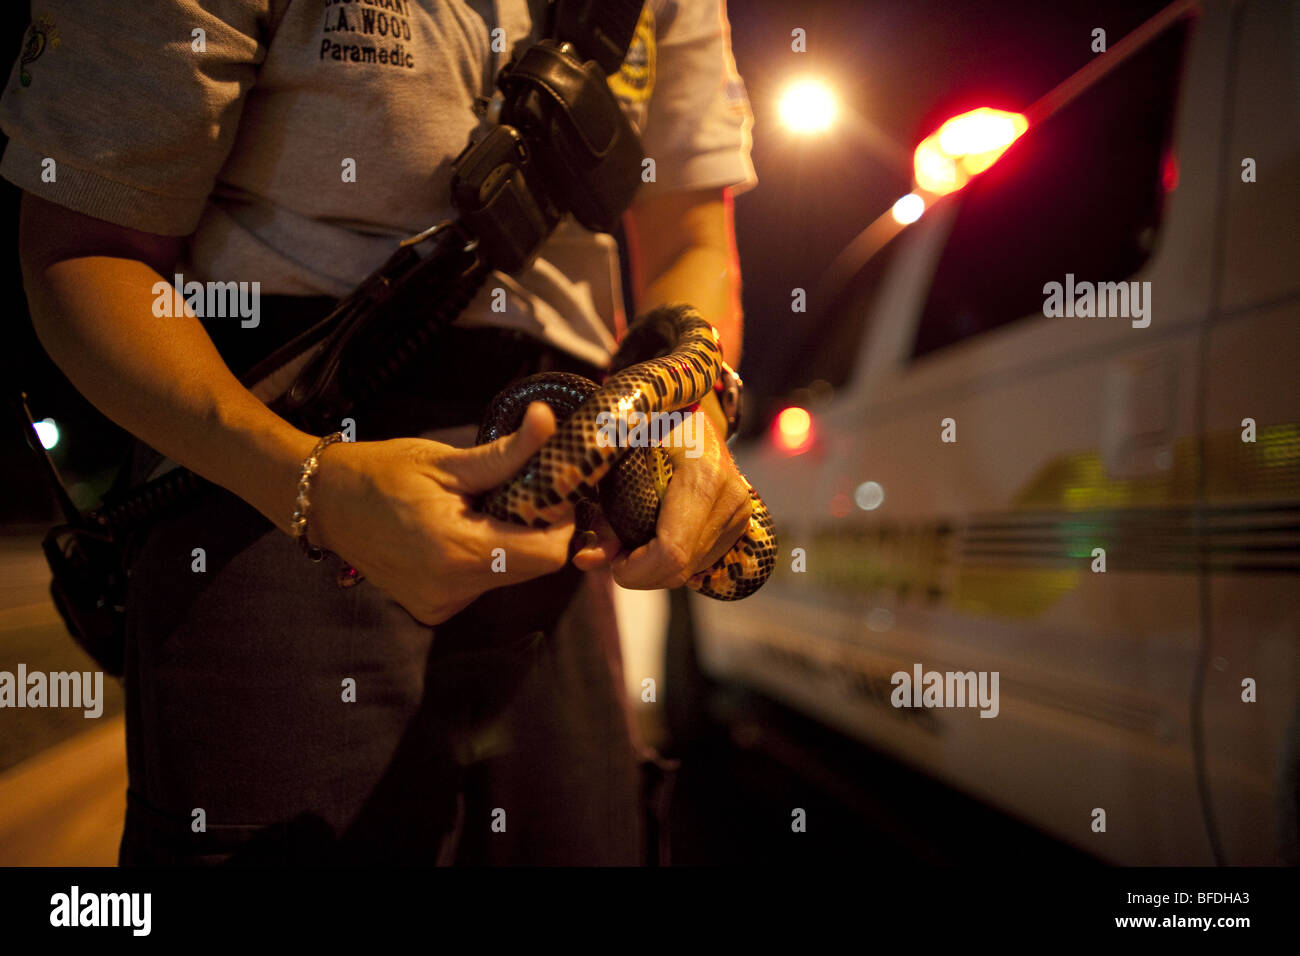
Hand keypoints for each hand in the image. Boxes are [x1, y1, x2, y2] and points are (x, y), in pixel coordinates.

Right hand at [309, 403, 575, 625]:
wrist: (324, 503)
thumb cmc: (382, 474)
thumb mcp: (447, 461)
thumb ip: (507, 453)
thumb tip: (549, 422)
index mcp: (458, 551)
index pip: (547, 554)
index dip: (559, 522)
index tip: (547, 492)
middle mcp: (452, 590)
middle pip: (533, 566)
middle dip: (534, 530)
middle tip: (510, 493)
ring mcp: (441, 605)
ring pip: (509, 575)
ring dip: (508, 543)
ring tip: (475, 510)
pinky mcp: (434, 610)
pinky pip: (482, 583)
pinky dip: (484, 557)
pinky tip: (457, 532)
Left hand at [572, 408, 751, 588]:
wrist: (689, 411)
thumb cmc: (648, 425)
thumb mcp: (617, 457)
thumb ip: (600, 509)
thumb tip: (584, 561)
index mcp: (703, 476)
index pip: (671, 551)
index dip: (636, 569)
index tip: (611, 561)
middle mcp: (730, 498)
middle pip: (679, 568)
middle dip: (640, 573)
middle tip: (614, 554)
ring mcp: (740, 513)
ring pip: (690, 571)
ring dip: (654, 569)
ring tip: (631, 543)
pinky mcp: (740, 523)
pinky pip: (700, 562)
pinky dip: (671, 562)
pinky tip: (653, 538)